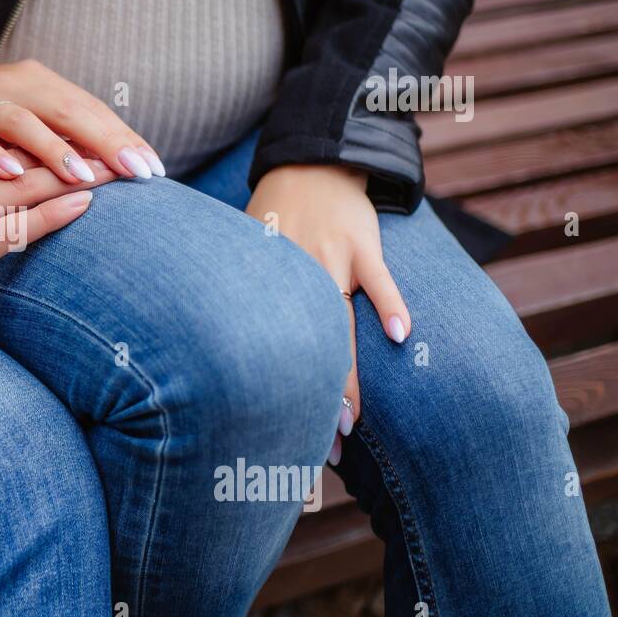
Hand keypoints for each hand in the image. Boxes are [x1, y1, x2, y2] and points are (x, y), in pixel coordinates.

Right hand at [0, 60, 165, 183]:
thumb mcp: (33, 115)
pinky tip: (11, 174)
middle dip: (101, 143)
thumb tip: (125, 162)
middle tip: (131, 172)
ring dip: (51, 150)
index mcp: (43, 84)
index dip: (122, 138)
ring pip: (21, 123)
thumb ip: (69, 135)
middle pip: (65, 112)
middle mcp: (16, 87)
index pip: (91, 111)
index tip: (152, 168)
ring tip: (79, 176)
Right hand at [0, 147, 114, 327]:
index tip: (54, 135)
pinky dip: (57, 210)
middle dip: (58, 149)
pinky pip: (20, 224)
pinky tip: (87, 201)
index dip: (22, 144)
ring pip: (25, 183)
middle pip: (13, 158)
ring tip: (111, 162)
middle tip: (101, 138)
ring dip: (71, 172)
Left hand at [245, 164, 410, 465]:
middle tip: (317, 451)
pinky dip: (390, 305)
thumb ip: (242, 296)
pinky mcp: (362, 245)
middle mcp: (293, 277)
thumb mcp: (246, 253)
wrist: (311, 164)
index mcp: (263, 284)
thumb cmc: (275, 219)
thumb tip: (215, 350)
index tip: (274, 438)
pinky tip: (402, 337)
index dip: (273, 396)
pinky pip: (379, 281)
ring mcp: (331, 260)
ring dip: (346, 379)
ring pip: (338, 327)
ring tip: (349, 424)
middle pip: (303, 351)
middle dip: (311, 404)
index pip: (268, 349)